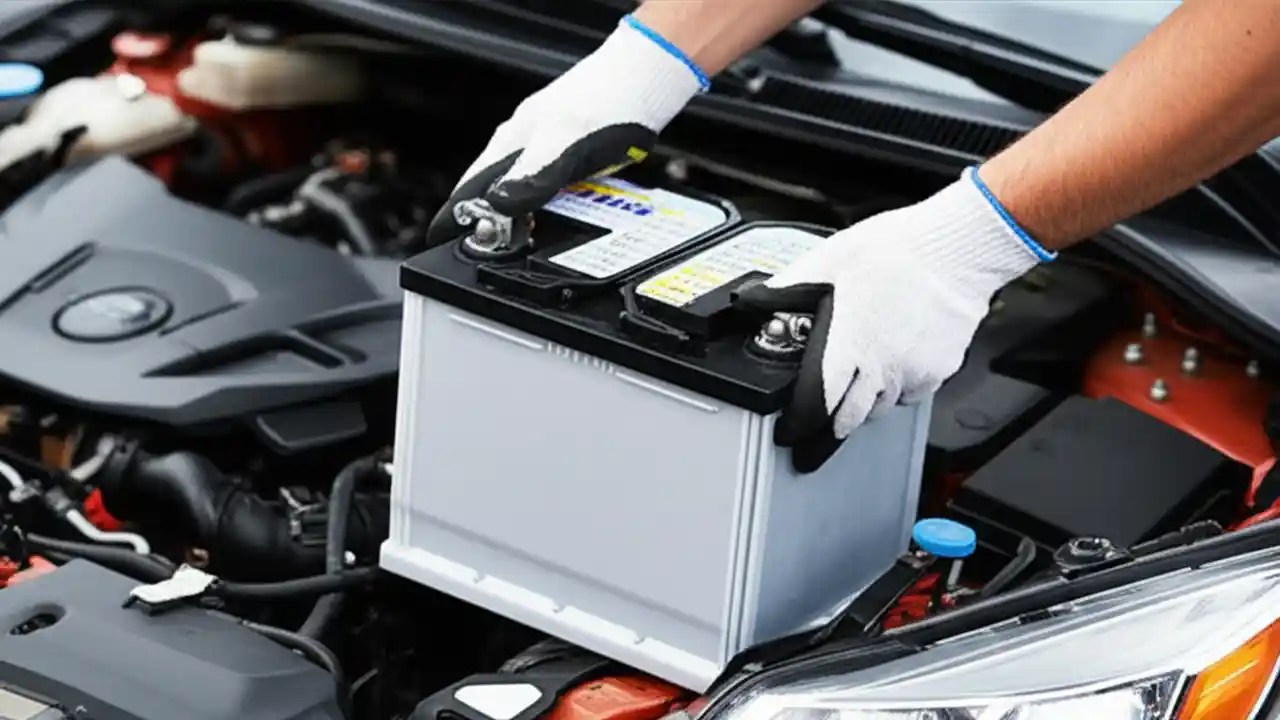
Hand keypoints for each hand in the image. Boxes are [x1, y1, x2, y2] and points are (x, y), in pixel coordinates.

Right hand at [426, 16, 707, 246]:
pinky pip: (546, 182)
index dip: (455, 217)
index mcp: (512, 141)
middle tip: (491, 249)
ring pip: (519, 186)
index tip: (442, 242)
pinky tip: (558, 210)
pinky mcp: (568, 147)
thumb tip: (498, 205)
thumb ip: (533, 177)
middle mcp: (522, 142)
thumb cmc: (609, 100)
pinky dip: (544, 202)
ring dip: (517, 212)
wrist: (646, 76)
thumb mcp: (566, 144)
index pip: (469, 187)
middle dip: (486, 220)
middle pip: (491, 189)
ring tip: (522, 237)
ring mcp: (544, 142)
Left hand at [735, 168, 1051, 468]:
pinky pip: (913, 393)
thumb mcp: (832, 258)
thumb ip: (794, 284)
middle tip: (820, 421)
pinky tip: (894, 360)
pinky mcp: (942, 369)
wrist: (960, 246)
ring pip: (883, 406)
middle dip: (833, 423)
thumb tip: (762, 299)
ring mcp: (915, 371)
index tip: (791, 430)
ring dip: (867, 400)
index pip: (821, 403)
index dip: (802, 422)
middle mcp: (884, 365)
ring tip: (860, 375)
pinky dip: (899, 386)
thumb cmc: (901, 248)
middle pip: (852, 417)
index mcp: (852, 342)